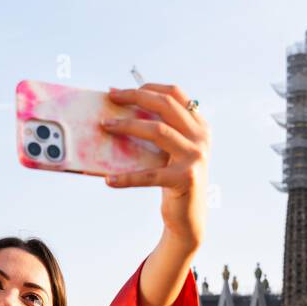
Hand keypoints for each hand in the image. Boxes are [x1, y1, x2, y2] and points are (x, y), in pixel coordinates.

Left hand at [100, 82, 208, 250]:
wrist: (189, 217)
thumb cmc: (173, 180)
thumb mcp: (172, 152)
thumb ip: (161, 131)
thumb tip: (121, 113)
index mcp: (199, 126)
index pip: (175, 94)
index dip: (147, 88)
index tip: (120, 91)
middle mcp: (201, 137)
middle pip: (165, 106)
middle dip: (135, 97)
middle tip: (111, 98)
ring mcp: (195, 157)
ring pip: (158, 131)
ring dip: (127, 125)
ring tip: (105, 126)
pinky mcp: (184, 179)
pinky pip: (149, 175)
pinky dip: (127, 178)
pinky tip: (109, 180)